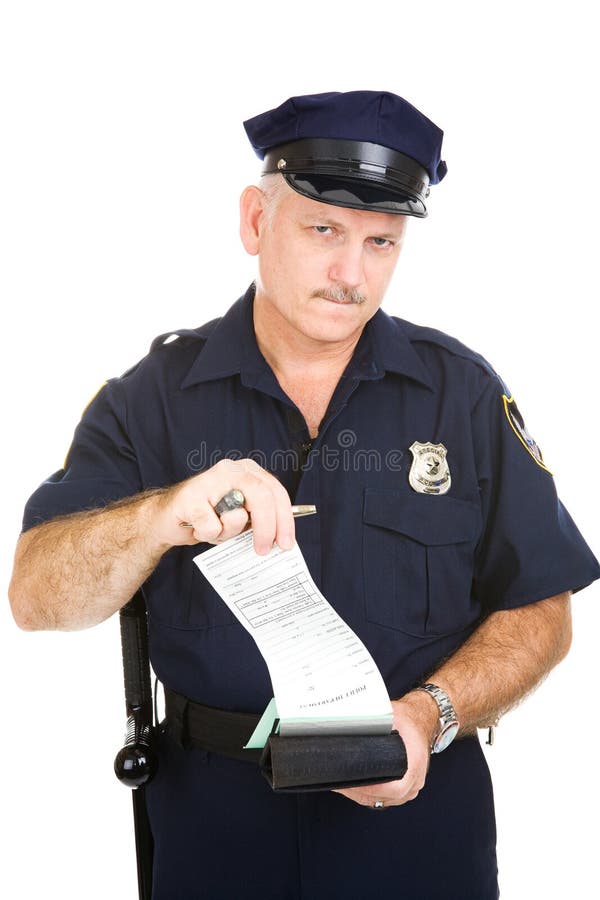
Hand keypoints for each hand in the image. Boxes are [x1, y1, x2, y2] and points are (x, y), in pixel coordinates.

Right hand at [152, 458, 294, 553]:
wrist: (167, 518)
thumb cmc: (208, 517)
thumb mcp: (240, 517)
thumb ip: (259, 520)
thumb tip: (283, 539)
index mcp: (248, 471)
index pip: (276, 491)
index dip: (285, 519)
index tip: (287, 543)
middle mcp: (231, 469)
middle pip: (262, 498)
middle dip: (268, 529)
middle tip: (264, 550)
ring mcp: (209, 480)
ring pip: (237, 516)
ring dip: (228, 534)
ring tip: (215, 529)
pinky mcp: (191, 497)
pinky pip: (212, 527)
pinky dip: (207, 535)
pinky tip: (198, 527)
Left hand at [332, 692, 436, 808]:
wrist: (421, 721)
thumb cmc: (407, 719)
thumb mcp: (391, 715)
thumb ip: (374, 722)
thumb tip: (351, 724)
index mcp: (415, 762)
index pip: (395, 788)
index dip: (372, 789)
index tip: (354, 782)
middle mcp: (415, 779)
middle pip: (385, 797)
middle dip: (359, 791)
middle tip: (339, 782)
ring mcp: (411, 787)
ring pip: (383, 800)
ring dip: (362, 795)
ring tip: (342, 784)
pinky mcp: (406, 789)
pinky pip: (385, 799)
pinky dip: (370, 795)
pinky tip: (354, 786)